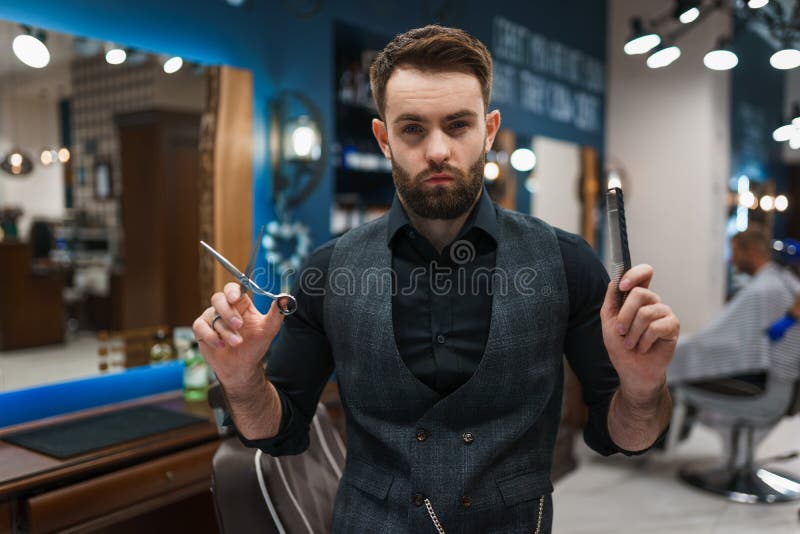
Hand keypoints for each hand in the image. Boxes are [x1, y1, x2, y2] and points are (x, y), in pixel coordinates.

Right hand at [192, 282, 285, 387]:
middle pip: (219, 299)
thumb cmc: (254, 346)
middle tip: (239, 325)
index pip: (232, 289)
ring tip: (236, 343)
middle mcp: (224, 308)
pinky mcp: (201, 329)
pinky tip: (220, 345)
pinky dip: (210, 336)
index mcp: (240, 304)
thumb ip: (276, 313)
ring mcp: (212, 318)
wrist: (242, 367)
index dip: (232, 291)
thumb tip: (285, 298)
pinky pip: (200, 326)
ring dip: (225, 331)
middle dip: (228, 313)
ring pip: (212, 316)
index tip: (235, 298)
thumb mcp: (269, 329)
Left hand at [600, 264, 679, 399]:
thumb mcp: (608, 320)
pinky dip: (644, 341)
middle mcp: (653, 301)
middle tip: (620, 332)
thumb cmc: (620, 345)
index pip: (644, 273)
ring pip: (646, 313)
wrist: (631, 369)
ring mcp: (664, 312)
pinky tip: (643, 348)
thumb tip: (615, 279)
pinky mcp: (673, 326)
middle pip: (640, 293)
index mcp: (637, 297)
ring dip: (632, 333)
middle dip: (624, 315)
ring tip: (631, 344)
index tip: (622, 286)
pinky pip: (656, 327)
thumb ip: (611, 298)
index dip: (634, 274)